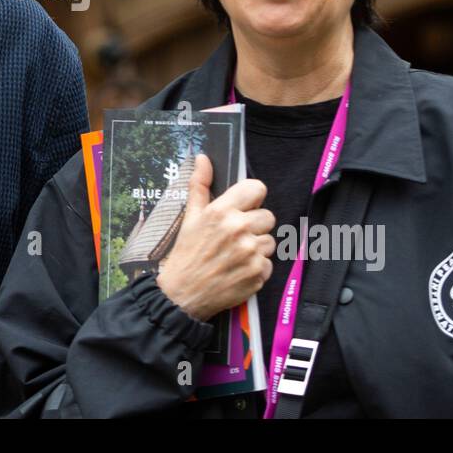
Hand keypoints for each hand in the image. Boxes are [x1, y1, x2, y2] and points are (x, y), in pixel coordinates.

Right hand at [155, 153, 275, 321]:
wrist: (182, 294)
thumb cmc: (186, 253)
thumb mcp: (190, 216)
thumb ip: (200, 185)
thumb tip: (203, 158)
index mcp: (222, 211)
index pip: (257, 189)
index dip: (252, 198)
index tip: (243, 208)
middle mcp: (238, 229)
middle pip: (268, 216)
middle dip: (254, 226)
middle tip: (234, 237)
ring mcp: (250, 253)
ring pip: (270, 241)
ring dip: (257, 248)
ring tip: (234, 256)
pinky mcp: (258, 274)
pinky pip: (268, 264)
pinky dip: (256, 268)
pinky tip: (238, 270)